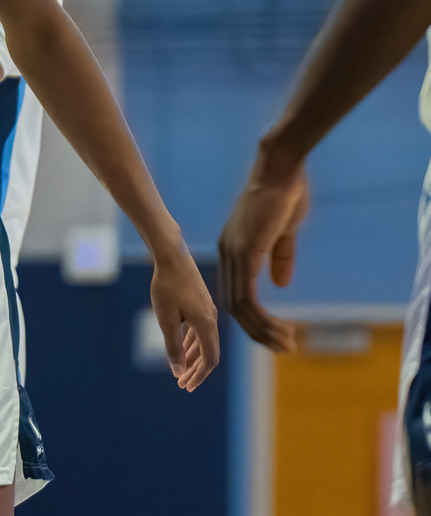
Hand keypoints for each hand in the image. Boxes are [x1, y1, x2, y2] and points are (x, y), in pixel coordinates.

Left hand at [149, 247, 220, 389]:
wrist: (172, 256)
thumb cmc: (166, 286)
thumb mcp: (165, 319)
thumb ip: (172, 346)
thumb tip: (178, 371)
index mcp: (206, 325)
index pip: (209, 359)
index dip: (198, 375)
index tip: (185, 386)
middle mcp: (212, 319)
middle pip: (209, 353)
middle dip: (196, 370)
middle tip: (182, 384)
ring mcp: (207, 311)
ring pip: (204, 341)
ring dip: (193, 357)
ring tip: (181, 370)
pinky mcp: (201, 304)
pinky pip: (199, 330)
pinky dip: (192, 342)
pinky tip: (182, 347)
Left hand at [218, 153, 310, 352]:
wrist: (280, 170)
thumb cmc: (285, 195)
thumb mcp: (282, 231)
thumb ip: (279, 257)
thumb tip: (280, 283)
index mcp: (235, 250)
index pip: (236, 293)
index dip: (254, 317)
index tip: (276, 332)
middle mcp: (228, 255)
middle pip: (234, 306)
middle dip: (258, 331)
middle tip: (284, 346)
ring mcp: (235, 255)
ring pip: (240, 307)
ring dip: (263, 330)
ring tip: (287, 344)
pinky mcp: (246, 253)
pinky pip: (248, 296)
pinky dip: (262, 318)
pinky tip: (280, 329)